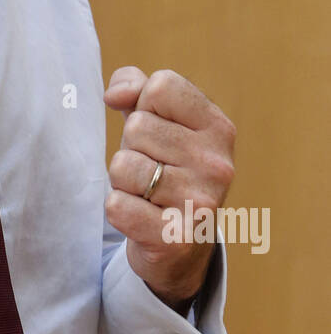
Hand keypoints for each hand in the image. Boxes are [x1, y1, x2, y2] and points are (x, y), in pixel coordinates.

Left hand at [103, 66, 235, 306]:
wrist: (180, 247)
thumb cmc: (164, 170)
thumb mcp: (155, 121)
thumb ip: (135, 89)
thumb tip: (115, 95)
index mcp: (218, 128)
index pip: (161, 86)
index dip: (143, 105)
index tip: (156, 130)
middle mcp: (218, 164)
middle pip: (138, 127)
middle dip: (131, 148)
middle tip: (152, 171)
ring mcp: (202, 202)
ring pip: (123, 165)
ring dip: (122, 181)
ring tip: (146, 194)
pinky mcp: (178, 239)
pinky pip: (117, 205)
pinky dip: (118, 210)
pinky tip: (141, 217)